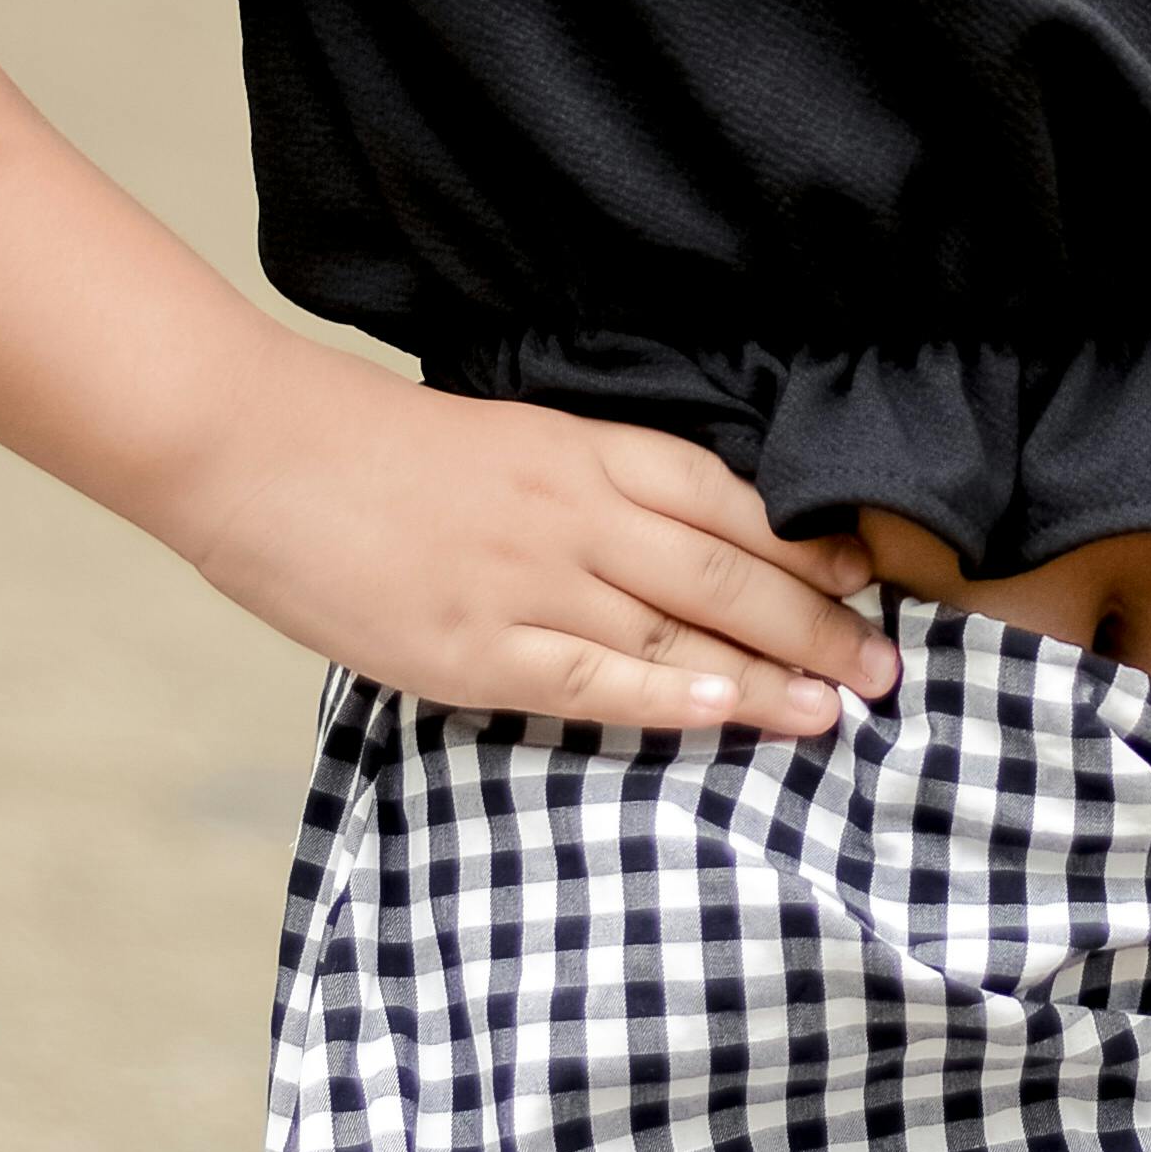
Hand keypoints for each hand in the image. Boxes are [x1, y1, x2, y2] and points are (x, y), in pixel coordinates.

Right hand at [168, 332, 899, 732]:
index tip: (870, 576)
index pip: (727, 496)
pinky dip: (669, 692)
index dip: (807, 541)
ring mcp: (528, 581)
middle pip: (727, 567)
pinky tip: (730, 708)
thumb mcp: (503, 444)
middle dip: (818, 618)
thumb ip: (579, 485)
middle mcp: (575, 511)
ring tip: (841, 705)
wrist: (262, 451)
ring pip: (680, 625)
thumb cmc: (376, 450)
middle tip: (887, 664)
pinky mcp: (476, 648)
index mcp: (582, 450)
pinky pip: (594, 675)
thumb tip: (659, 538)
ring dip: (771, 668)